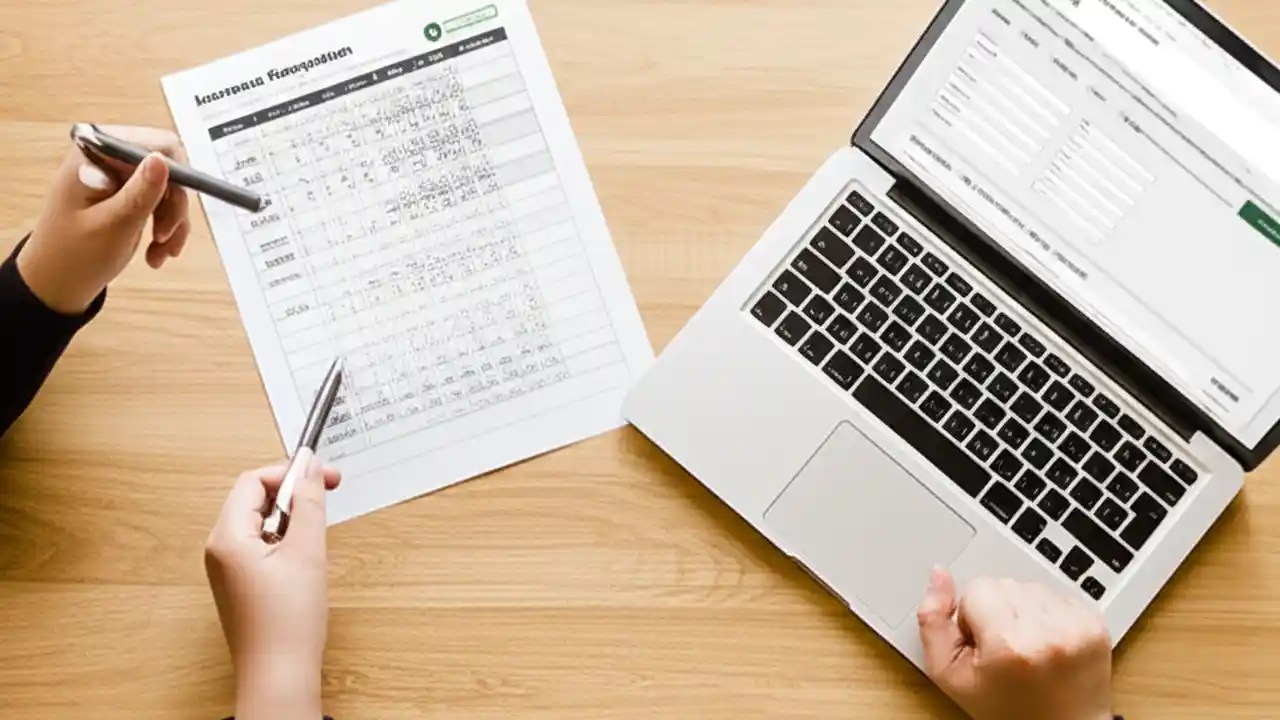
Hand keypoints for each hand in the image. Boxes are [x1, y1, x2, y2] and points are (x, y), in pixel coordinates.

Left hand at [18, 125, 190, 313]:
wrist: (58, 283)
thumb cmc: (74, 257)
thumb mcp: (113, 226)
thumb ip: (140, 192)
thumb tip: (163, 159)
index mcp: (95, 156)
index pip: (154, 144)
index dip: (176, 174)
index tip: (177, 210)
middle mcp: (108, 159)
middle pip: (167, 168)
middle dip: (173, 207)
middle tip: (165, 238)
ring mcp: (118, 177)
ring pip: (169, 188)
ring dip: (172, 223)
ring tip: (161, 252)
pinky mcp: (127, 194)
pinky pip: (162, 203)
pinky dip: (166, 228)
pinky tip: (157, 252)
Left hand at [204, 451, 340, 719]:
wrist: (278, 674)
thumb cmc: (288, 623)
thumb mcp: (307, 552)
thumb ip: (309, 504)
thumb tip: (310, 468)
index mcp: (227, 538)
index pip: (253, 481)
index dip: (291, 473)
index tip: (325, 475)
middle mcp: (219, 550)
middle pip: (253, 498)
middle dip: (292, 491)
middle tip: (328, 490)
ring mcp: (226, 568)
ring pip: (258, 521)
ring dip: (290, 515)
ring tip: (317, 532)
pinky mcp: (238, 582)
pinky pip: (258, 543)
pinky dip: (284, 537)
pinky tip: (305, 554)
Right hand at [917, 568, 1113, 719]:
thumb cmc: (1007, 712)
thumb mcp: (951, 677)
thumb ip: (933, 622)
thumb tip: (939, 574)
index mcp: (1008, 645)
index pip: (976, 588)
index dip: (972, 618)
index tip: (984, 648)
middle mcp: (1047, 632)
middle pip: (1004, 584)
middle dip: (998, 611)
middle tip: (1006, 651)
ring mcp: (1076, 627)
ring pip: (1030, 587)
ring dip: (1024, 611)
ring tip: (1028, 647)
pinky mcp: (1095, 624)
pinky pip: (1057, 595)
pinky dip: (1049, 614)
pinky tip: (1048, 643)